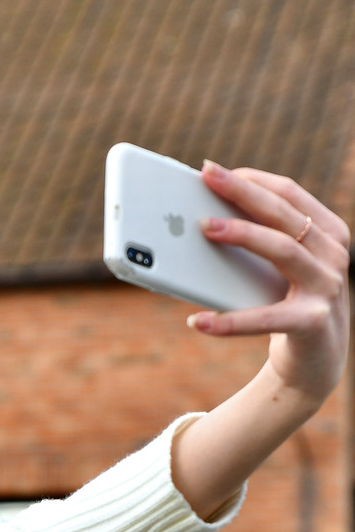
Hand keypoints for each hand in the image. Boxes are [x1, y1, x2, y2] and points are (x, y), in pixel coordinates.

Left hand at [190, 162, 349, 412]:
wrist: (314, 361)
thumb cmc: (286, 302)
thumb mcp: (275, 268)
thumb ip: (255, 242)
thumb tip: (200, 219)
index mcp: (326, 234)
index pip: (289, 194)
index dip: (251, 179)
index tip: (213, 170)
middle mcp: (332, 255)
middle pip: (284, 214)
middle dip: (243, 192)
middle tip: (205, 177)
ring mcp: (326, 288)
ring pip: (283, 249)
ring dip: (242, 234)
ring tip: (203, 228)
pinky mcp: (311, 323)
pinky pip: (266, 318)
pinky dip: (229, 321)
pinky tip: (197, 321)